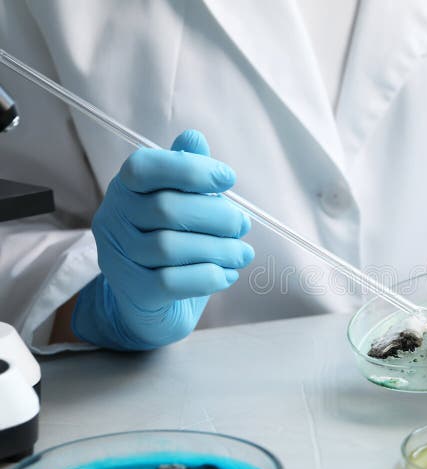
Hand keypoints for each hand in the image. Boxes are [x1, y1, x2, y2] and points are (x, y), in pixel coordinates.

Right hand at [72, 130, 253, 349]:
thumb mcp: (180, 202)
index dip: (189, 169)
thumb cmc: (172, 241)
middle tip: (242, 224)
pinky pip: (172, 282)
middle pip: (166, 209)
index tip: (228, 179)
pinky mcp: (133, 291)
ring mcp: (119, 257)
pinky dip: (207, 277)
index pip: (144, 167)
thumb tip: (195, 138)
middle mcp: (114, 219)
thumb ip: (186, 172)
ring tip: (242, 253)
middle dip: (216, 215)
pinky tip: (227, 274)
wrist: (150, 301)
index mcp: (126, 188)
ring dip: (219, 249)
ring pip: (170, 248)